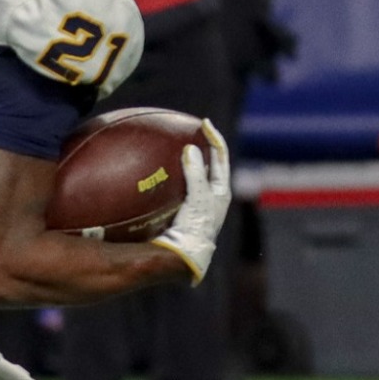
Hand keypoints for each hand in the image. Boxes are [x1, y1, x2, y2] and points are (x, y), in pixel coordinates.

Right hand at [152, 121, 231, 281]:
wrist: (184, 256)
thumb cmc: (195, 227)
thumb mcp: (198, 198)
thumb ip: (195, 174)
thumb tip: (190, 149)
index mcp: (221, 191)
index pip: (221, 157)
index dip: (214, 138)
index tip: (203, 122)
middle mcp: (212, 197)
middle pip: (210, 164)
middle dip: (204, 147)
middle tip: (192, 130)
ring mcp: (197, 205)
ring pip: (195, 175)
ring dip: (188, 161)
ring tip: (176, 147)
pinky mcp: (183, 212)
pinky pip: (179, 187)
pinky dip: (172, 176)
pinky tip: (157, 174)